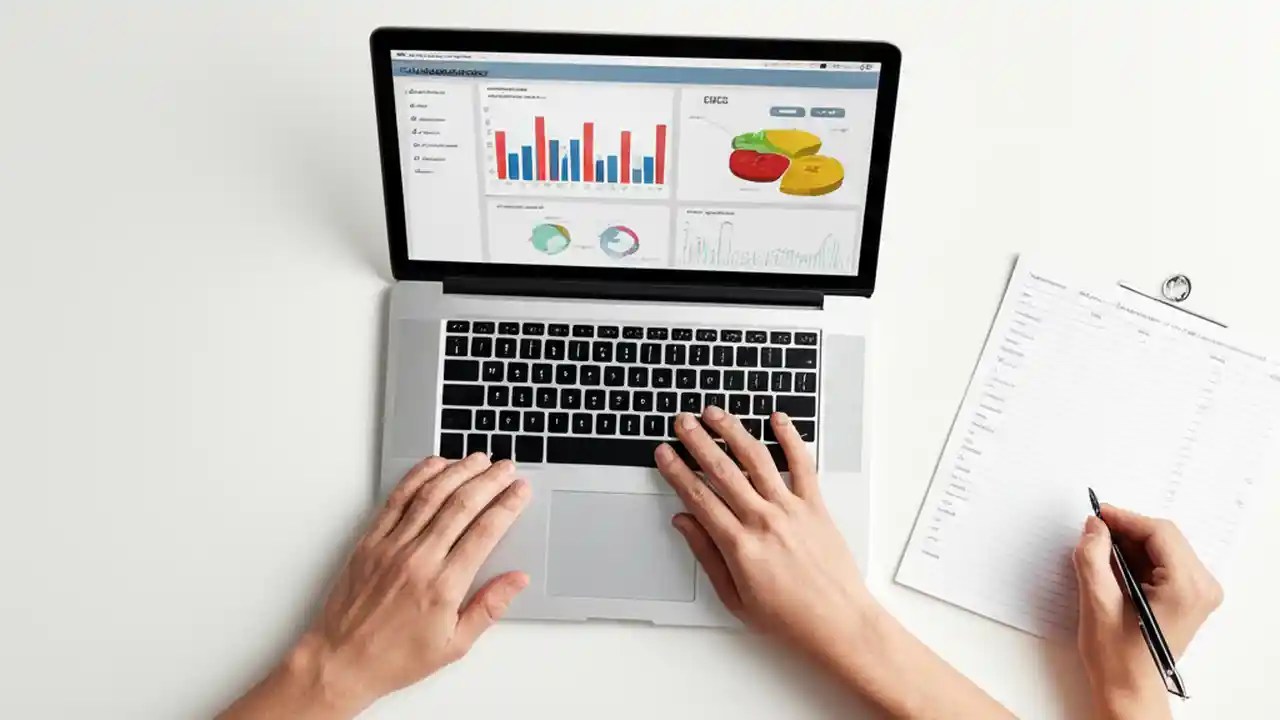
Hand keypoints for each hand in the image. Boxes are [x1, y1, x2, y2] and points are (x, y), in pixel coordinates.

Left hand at [219, 454, 530, 719]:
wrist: (340, 661)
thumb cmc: (394, 658)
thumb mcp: (454, 645)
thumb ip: (489, 607)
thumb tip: (517, 580)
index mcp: (443, 586)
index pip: (485, 532)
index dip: (507, 505)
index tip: (521, 491)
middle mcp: (418, 559)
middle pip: (462, 505)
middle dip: (489, 480)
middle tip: (507, 467)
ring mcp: (391, 546)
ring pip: (431, 494)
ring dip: (458, 471)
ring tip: (478, 459)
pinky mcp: (370, 541)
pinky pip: (397, 499)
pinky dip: (418, 477)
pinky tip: (435, 466)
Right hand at [654, 407, 875, 666]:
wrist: (837, 623)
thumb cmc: (788, 618)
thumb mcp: (734, 597)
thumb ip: (706, 555)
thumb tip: (683, 523)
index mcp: (739, 545)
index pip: (698, 497)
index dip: (677, 471)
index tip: (664, 454)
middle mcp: (764, 521)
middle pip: (723, 470)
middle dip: (698, 441)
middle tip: (682, 422)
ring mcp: (791, 510)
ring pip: (757, 459)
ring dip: (733, 431)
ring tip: (716, 414)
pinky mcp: (815, 506)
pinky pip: (802, 464)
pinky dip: (790, 438)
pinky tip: (777, 419)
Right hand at [1073, 505, 1222, 718]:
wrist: (1130, 688)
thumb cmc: (1117, 656)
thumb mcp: (1097, 602)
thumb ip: (1093, 557)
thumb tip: (1094, 526)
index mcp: (1186, 587)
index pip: (1159, 533)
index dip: (1125, 518)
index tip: (1097, 515)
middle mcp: (1202, 587)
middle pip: (1164, 537)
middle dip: (1127, 531)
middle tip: (1093, 532)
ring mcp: (1200, 592)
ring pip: (1164, 547)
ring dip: (1131, 544)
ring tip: (1100, 552)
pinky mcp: (1190, 597)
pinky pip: (1165, 562)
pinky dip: (1138, 558)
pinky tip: (1115, 566)